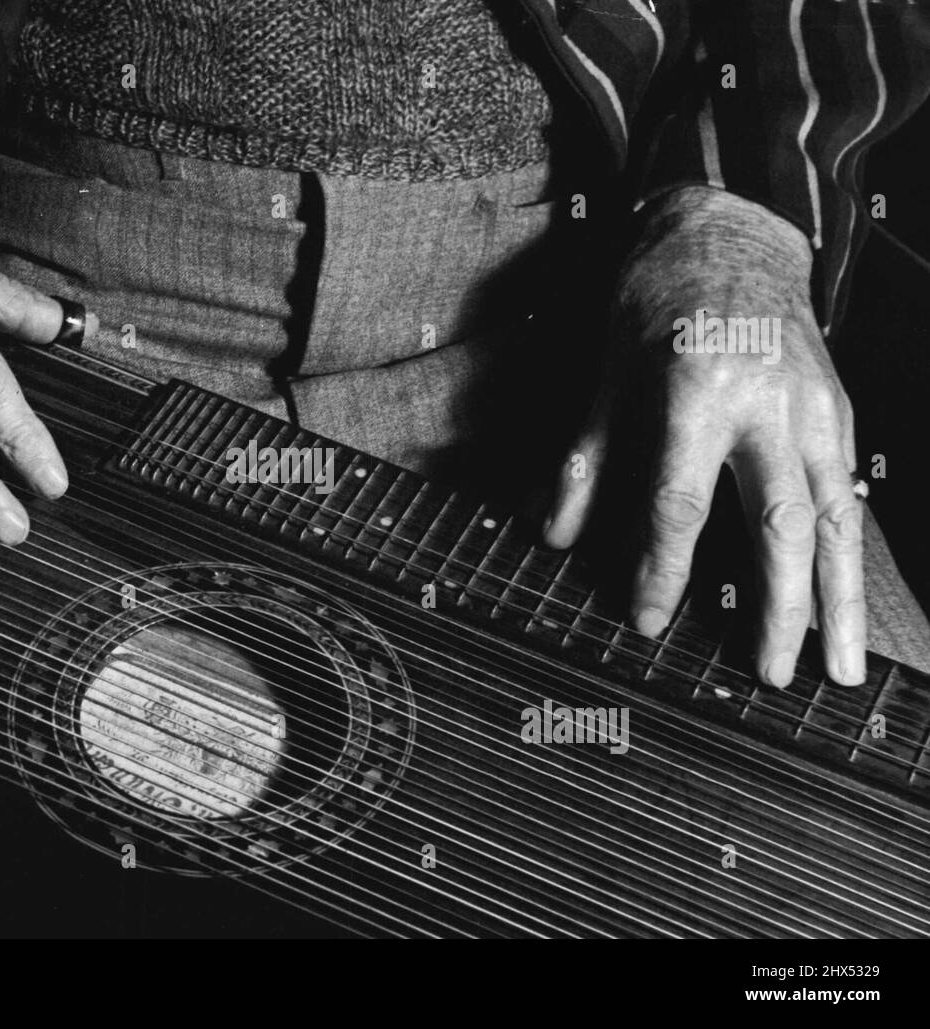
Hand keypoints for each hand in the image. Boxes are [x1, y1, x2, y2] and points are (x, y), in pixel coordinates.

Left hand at [543, 187, 864, 687]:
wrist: (732, 226)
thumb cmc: (657, 296)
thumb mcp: (606, 372)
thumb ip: (585, 459)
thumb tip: (551, 535)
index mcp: (697, 392)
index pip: (678, 505)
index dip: (662, 571)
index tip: (648, 622)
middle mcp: (768, 405)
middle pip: (780, 527)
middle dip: (780, 610)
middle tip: (770, 675)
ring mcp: (815, 408)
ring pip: (838, 520)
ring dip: (842, 601)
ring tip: (844, 670)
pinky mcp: (838, 409)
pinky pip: (850, 494)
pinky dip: (852, 554)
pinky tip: (849, 601)